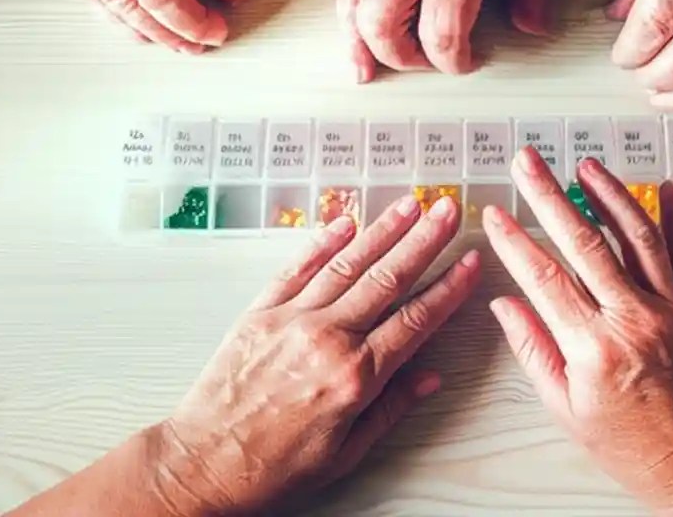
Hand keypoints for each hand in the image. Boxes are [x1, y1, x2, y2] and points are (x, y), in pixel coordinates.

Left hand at [151, 196, 479, 515]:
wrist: (203, 463)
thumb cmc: (272, 467)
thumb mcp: (346, 452)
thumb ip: (391, 408)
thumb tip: (429, 378)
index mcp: (355, 377)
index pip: (416, 320)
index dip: (448, 288)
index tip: (469, 263)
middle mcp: (326, 340)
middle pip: (388, 279)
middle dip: (424, 240)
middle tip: (448, 211)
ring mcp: (291, 320)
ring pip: (347, 264)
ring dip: (382, 230)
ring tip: (409, 206)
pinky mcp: (259, 313)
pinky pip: (297, 268)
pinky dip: (323, 242)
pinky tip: (346, 224)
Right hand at [483, 149, 672, 510]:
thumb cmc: (630, 446)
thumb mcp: (565, 409)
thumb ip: (533, 351)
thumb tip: (504, 305)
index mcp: (592, 347)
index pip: (543, 277)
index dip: (515, 240)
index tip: (497, 212)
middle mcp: (632, 319)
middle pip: (584, 242)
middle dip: (550, 195)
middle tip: (528, 161)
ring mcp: (667, 309)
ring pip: (636, 236)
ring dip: (609, 194)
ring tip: (585, 164)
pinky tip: (662, 186)